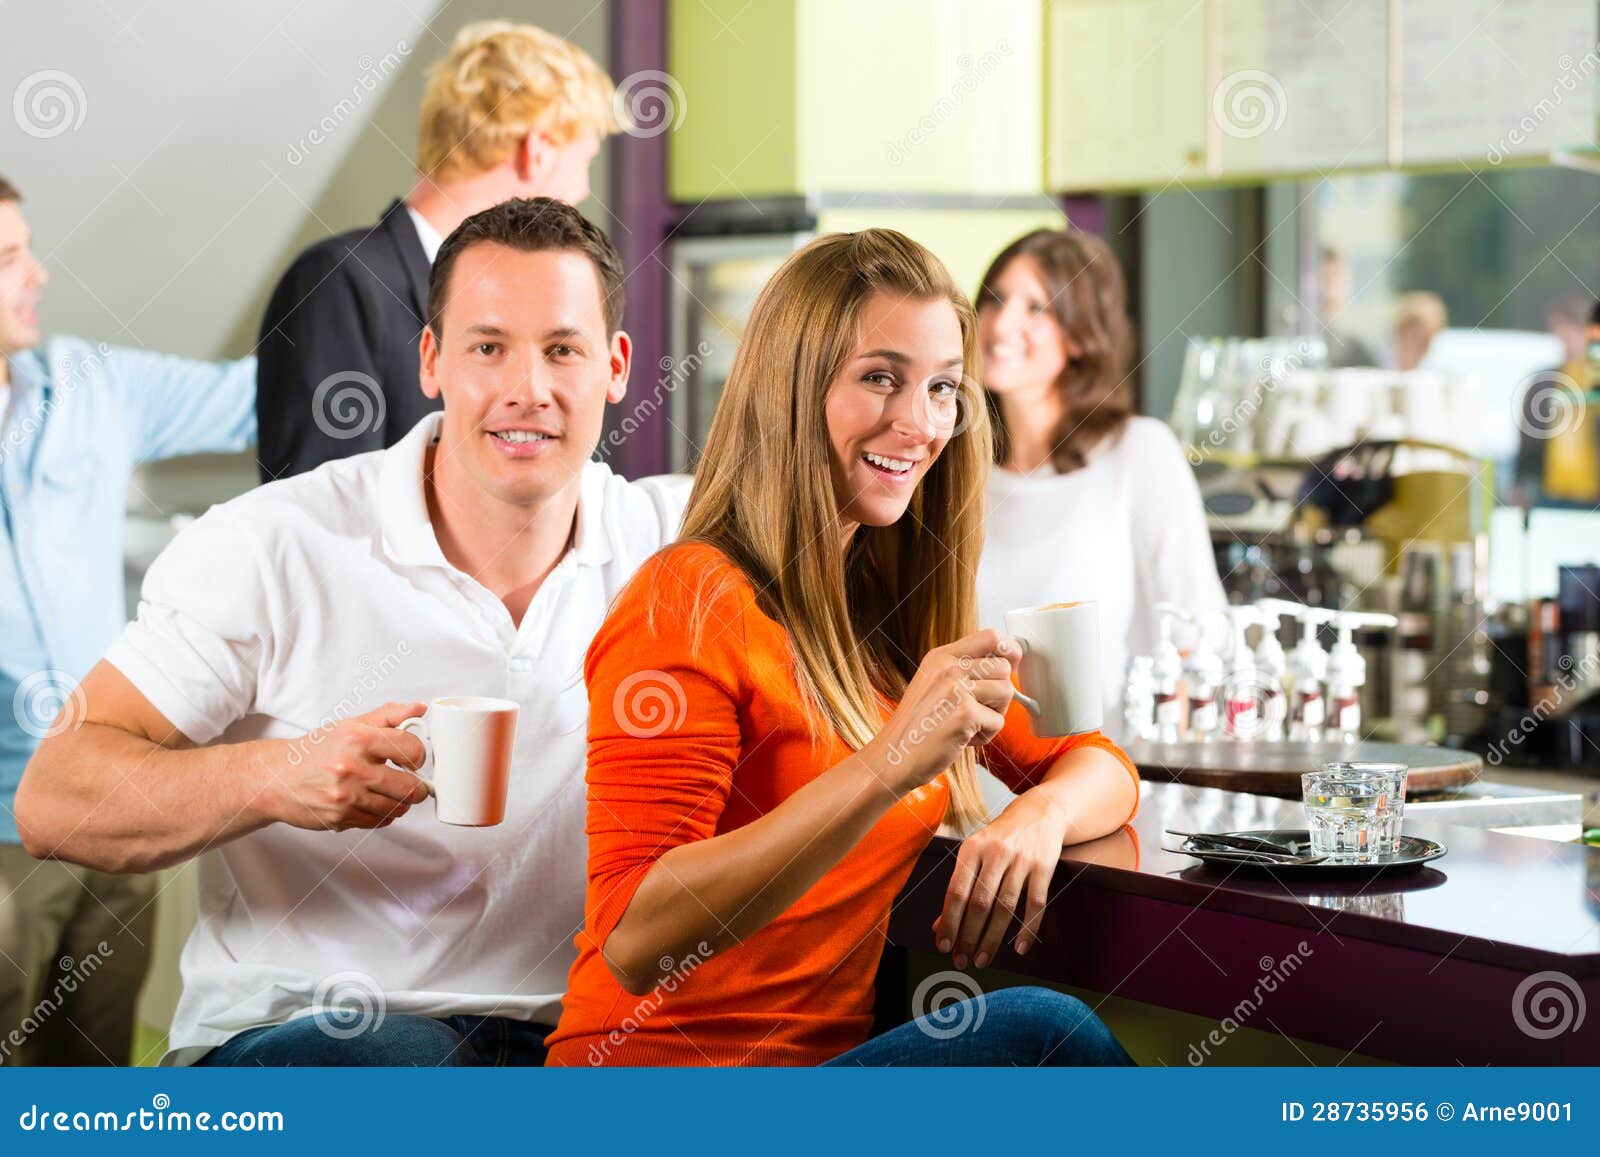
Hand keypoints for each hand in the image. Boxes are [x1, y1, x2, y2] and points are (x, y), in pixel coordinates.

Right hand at [260, 701, 430, 831]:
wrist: (277, 778)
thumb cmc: (315, 751)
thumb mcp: (350, 725)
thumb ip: (388, 716)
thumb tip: (419, 708)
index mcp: (357, 739)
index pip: (410, 748)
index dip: (419, 756)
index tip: (414, 760)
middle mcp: (351, 767)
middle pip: (408, 786)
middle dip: (417, 788)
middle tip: (413, 783)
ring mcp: (345, 796)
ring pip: (396, 808)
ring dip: (401, 803)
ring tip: (393, 793)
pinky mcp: (340, 818)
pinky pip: (378, 821)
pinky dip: (382, 815)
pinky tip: (374, 803)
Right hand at [863, 629, 1021, 796]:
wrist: (893, 756)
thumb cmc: (917, 727)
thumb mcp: (935, 684)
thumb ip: (964, 669)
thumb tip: (1008, 660)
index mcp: (941, 656)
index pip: (991, 636)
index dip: (1009, 649)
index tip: (1010, 665)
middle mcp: (948, 667)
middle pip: (1004, 667)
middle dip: (1000, 693)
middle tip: (977, 710)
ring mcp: (956, 688)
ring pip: (1006, 692)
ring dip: (994, 714)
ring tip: (968, 724)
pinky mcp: (965, 713)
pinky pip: (998, 721)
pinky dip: (985, 736)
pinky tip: (962, 738)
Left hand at [934, 788, 1071, 968]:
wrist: (1039, 812)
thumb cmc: (999, 838)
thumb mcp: (974, 854)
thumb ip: (958, 888)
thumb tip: (939, 926)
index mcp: (971, 848)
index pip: (956, 891)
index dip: (949, 921)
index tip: (943, 947)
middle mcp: (995, 852)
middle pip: (979, 902)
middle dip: (968, 936)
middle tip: (962, 960)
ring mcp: (1021, 860)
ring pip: (1005, 907)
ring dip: (992, 938)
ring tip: (982, 959)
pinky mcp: (1044, 867)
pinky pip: (1036, 903)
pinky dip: (1028, 929)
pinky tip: (1020, 949)